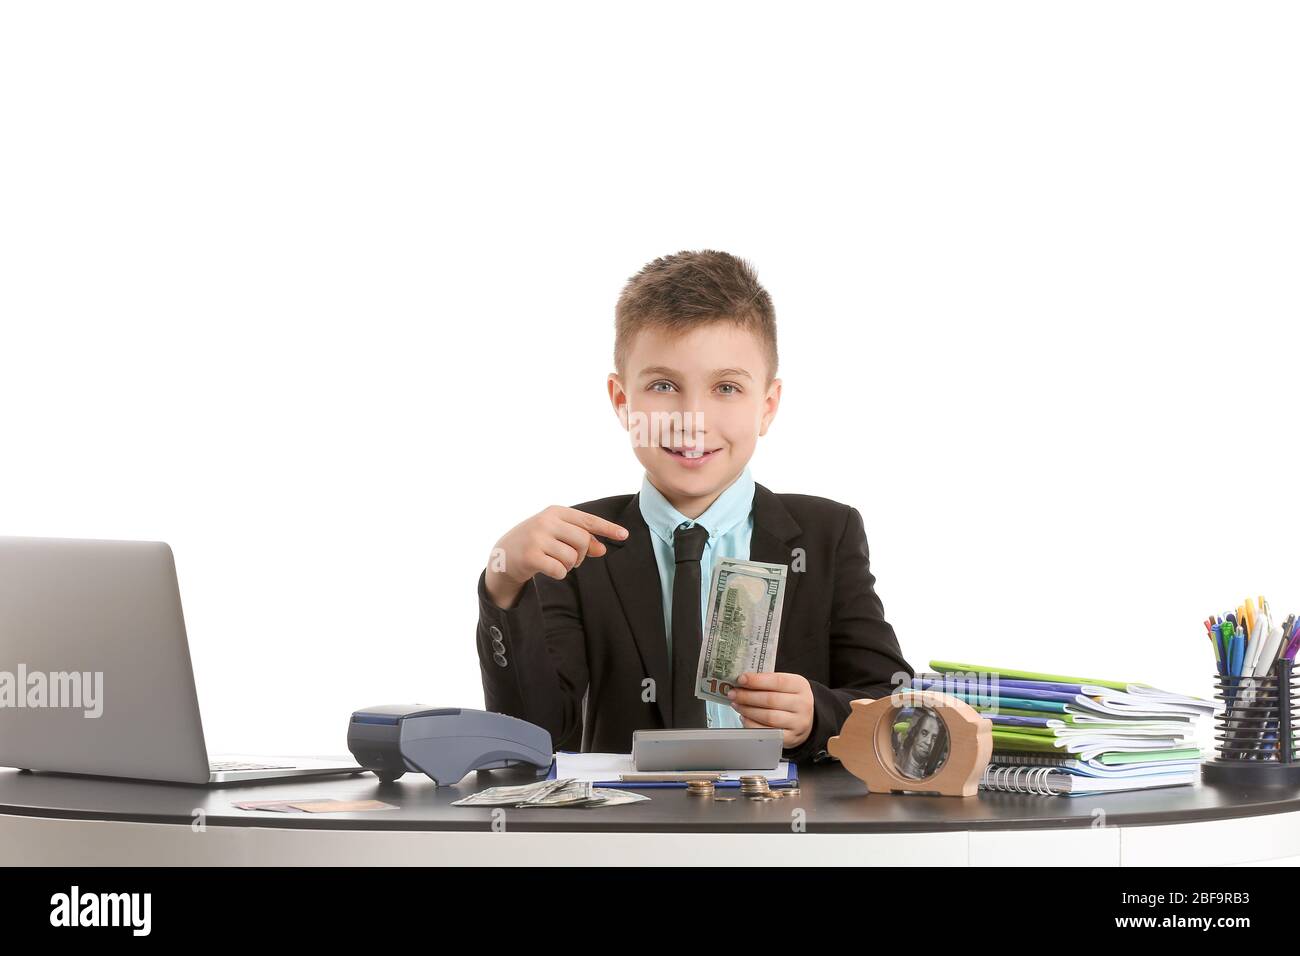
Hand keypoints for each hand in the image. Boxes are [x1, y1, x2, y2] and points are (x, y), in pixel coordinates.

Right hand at [485, 506, 627, 608]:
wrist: (502, 555)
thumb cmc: (536, 543)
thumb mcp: (557, 536)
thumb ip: (580, 540)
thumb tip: (602, 549)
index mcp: (555, 512)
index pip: (588, 520)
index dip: (608, 528)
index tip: (625, 535)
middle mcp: (546, 521)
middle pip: (583, 540)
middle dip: (582, 554)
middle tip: (572, 560)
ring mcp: (537, 538)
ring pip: (572, 557)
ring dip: (569, 566)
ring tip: (557, 563)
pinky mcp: (531, 556)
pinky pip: (560, 570)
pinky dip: (559, 574)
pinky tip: (549, 570)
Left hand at [727, 672, 814, 748]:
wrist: (805, 720)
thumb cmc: (790, 699)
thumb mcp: (786, 685)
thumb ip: (767, 681)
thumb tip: (742, 681)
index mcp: (800, 686)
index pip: (778, 681)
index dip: (757, 680)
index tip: (741, 679)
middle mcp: (802, 704)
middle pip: (771, 700)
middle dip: (747, 696)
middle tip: (733, 693)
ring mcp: (798, 723)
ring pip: (768, 717)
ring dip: (748, 710)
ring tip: (737, 705)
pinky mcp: (790, 738)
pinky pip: (767, 732)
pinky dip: (751, 724)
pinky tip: (744, 717)